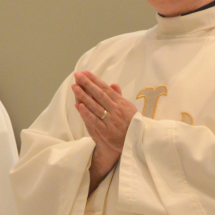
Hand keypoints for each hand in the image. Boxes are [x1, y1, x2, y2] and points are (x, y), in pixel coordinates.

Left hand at [72, 71, 138, 191]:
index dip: (95, 80)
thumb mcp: (129, 108)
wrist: (139, 142)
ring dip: (85, 97)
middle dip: (88, 84)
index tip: (85, 73)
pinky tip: (79, 107)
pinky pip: (95, 121)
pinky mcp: (107, 132)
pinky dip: (87, 114)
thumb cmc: (133, 124)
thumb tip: (113, 84)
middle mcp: (116, 110)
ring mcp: (111, 121)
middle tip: (77, 75)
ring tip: (74, 87)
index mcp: (121, 103)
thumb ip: (119, 97)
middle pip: (100, 95)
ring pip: (96, 107)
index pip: (106, 89)